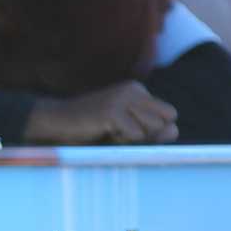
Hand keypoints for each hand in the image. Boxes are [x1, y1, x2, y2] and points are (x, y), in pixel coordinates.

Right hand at [24, 82, 178, 145]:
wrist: (55, 124)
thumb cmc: (91, 131)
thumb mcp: (126, 132)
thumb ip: (152, 132)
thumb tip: (175, 129)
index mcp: (138, 90)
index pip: (170, 116)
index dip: (153, 131)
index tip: (125, 130)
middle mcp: (134, 89)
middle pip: (165, 121)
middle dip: (147, 135)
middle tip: (117, 132)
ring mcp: (123, 98)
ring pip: (153, 128)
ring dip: (134, 139)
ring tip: (109, 132)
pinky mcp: (113, 111)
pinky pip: (136, 135)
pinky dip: (122, 142)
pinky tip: (102, 133)